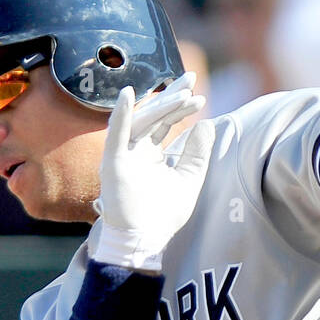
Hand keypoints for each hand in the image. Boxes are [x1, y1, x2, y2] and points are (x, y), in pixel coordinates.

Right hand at [94, 73, 215, 271]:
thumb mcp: (188, 181)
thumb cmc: (163, 216)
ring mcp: (123, 155)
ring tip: (180, 92)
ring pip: (141, 121)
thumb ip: (197, 155)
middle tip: (190, 78)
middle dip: (171, 96)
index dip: (180, 107)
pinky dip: (120, 115)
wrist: (142, 242)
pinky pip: (115, 135)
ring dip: (159, 105)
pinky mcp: (113, 164)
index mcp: (151, 152)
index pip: (166, 122)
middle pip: (153, 115)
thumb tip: (206, 124)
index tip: (198, 95)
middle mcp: (136, 150)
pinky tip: (127, 94)